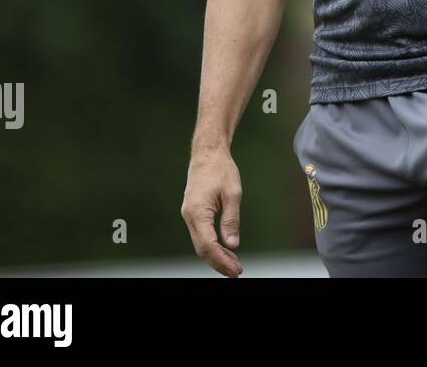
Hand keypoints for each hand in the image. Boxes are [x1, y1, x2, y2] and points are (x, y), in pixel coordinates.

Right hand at [181, 148, 243, 276]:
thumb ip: (231, 219)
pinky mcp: (193, 213)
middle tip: (237, 272)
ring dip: (217, 256)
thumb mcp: (233, 193)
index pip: (208, 245)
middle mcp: (189, 216)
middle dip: (219, 263)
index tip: (236, 270)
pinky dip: (213, 246)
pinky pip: (201, 235)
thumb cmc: (221, 170)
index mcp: (197, 212)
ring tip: (234, 265)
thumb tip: (233, 244)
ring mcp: (189, 215)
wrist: (207, 154)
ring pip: (201, 244)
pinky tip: (226, 250)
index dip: (222, 260)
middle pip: (202, 249)